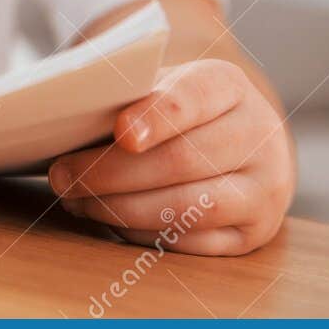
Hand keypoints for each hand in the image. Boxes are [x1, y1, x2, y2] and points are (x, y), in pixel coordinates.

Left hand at [47, 59, 294, 255]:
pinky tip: (110, 220)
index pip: (194, 98)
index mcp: (230, 87)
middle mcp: (259, 135)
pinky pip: (193, 241)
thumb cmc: (179, 112)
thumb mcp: (160, 87)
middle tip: (63, 177)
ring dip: (123, 208)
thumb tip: (68, 120)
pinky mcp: (256, 233)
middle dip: (113, 173)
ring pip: (189, 207)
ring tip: (78, 202)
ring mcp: (265, 188)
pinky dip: (143, 232)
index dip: (157, 117)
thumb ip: (128, 98)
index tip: (121, 133)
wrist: (239, 142)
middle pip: (183, 159)